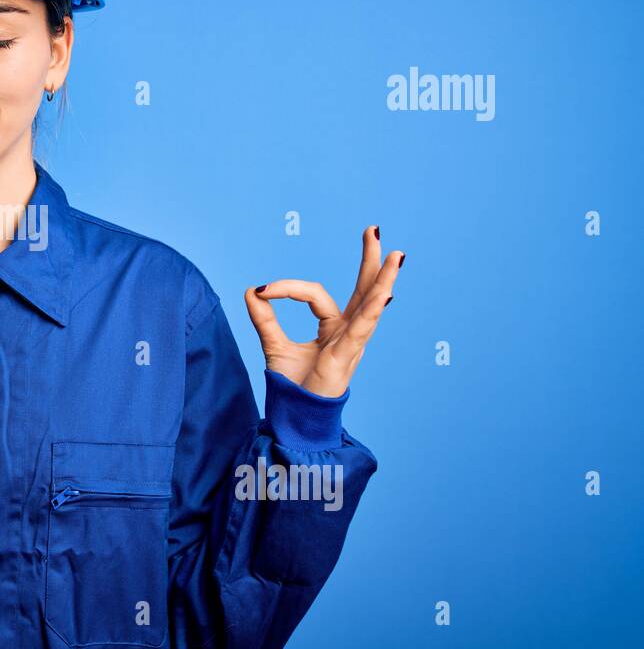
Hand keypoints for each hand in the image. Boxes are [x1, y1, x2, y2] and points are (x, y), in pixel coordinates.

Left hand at [244, 225, 401, 397]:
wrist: (294, 417)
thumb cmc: (293, 386)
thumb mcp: (274, 344)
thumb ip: (265, 318)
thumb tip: (252, 290)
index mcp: (333, 328)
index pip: (314, 294)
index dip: (287, 288)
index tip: (263, 290)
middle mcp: (347, 332)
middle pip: (362, 291)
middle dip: (369, 261)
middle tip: (373, 231)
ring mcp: (351, 344)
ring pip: (370, 307)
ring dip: (383, 281)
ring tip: (396, 256)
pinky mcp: (346, 357)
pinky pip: (361, 329)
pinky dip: (372, 310)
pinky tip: (384, 293)